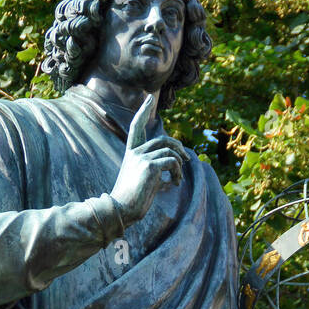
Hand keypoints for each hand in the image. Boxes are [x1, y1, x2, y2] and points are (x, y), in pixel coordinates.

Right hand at [110, 94, 186, 224]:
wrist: (121, 209)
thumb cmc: (131, 200)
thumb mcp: (142, 179)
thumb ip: (153, 168)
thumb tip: (174, 164)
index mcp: (131, 154)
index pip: (137, 127)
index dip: (143, 111)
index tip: (148, 98)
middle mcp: (135, 152)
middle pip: (162, 140)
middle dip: (178, 147)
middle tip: (187, 160)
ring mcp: (141, 158)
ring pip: (170, 151)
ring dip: (179, 165)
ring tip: (178, 179)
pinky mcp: (149, 166)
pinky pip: (172, 162)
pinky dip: (177, 173)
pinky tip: (175, 184)